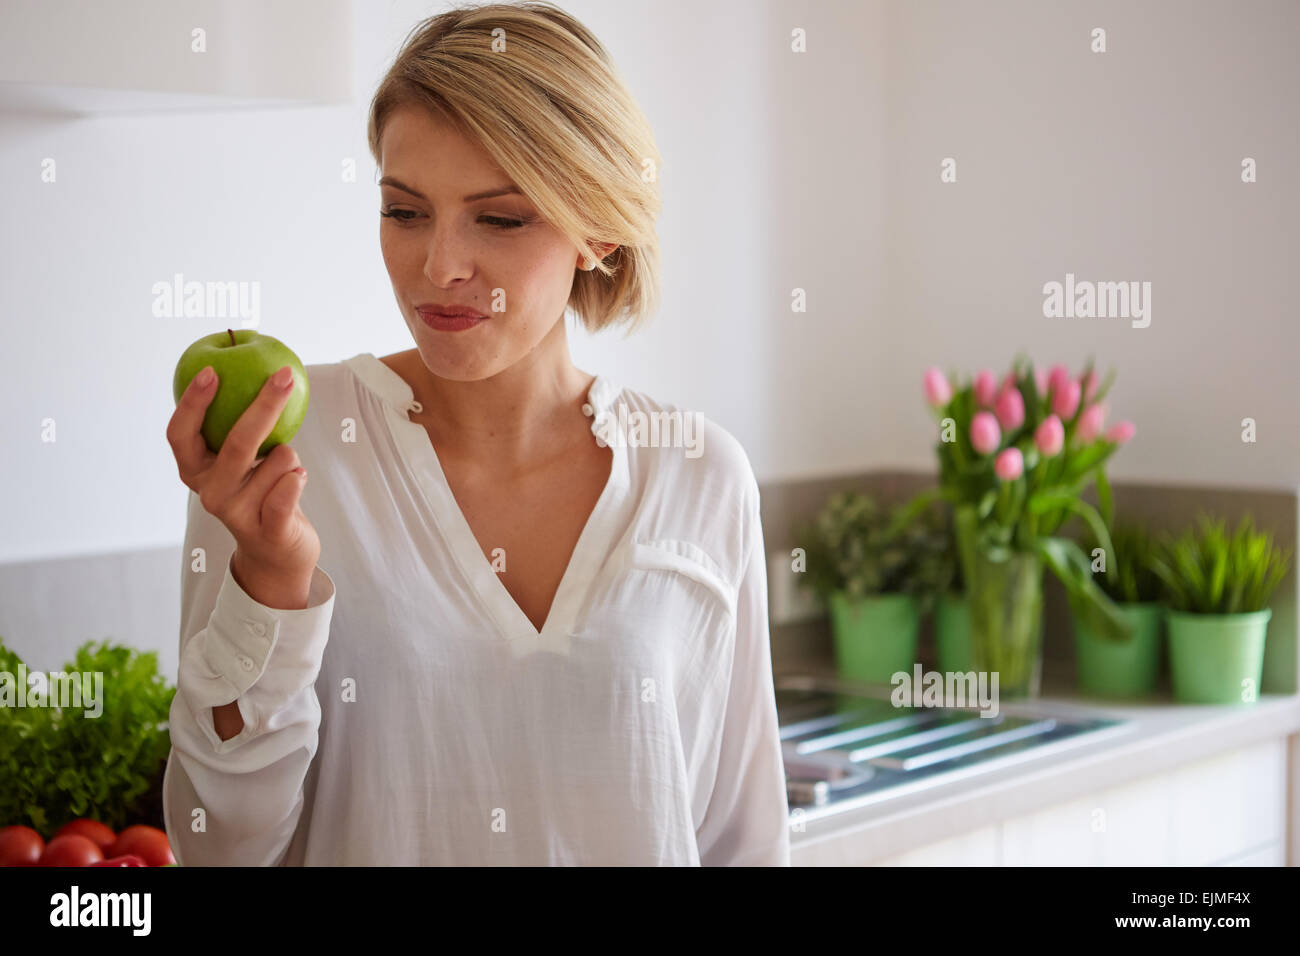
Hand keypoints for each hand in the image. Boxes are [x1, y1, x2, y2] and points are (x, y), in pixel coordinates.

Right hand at [166, 365, 320, 586]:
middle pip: (236, 442)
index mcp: (196, 471)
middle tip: (284, 375)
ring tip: (286, 473)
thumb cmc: (260, 493)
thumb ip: (240, 427)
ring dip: (292, 457)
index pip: (181, 434)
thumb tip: (260, 371)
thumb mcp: (242, 462)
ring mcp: (236, 513)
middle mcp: (210, 492)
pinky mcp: (267, 530)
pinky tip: (299, 478)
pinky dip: (299, 478)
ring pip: (279, 458)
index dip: (192, 403)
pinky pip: (289, 489)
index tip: (211, 370)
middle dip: (264, 404)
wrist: (276, 553)